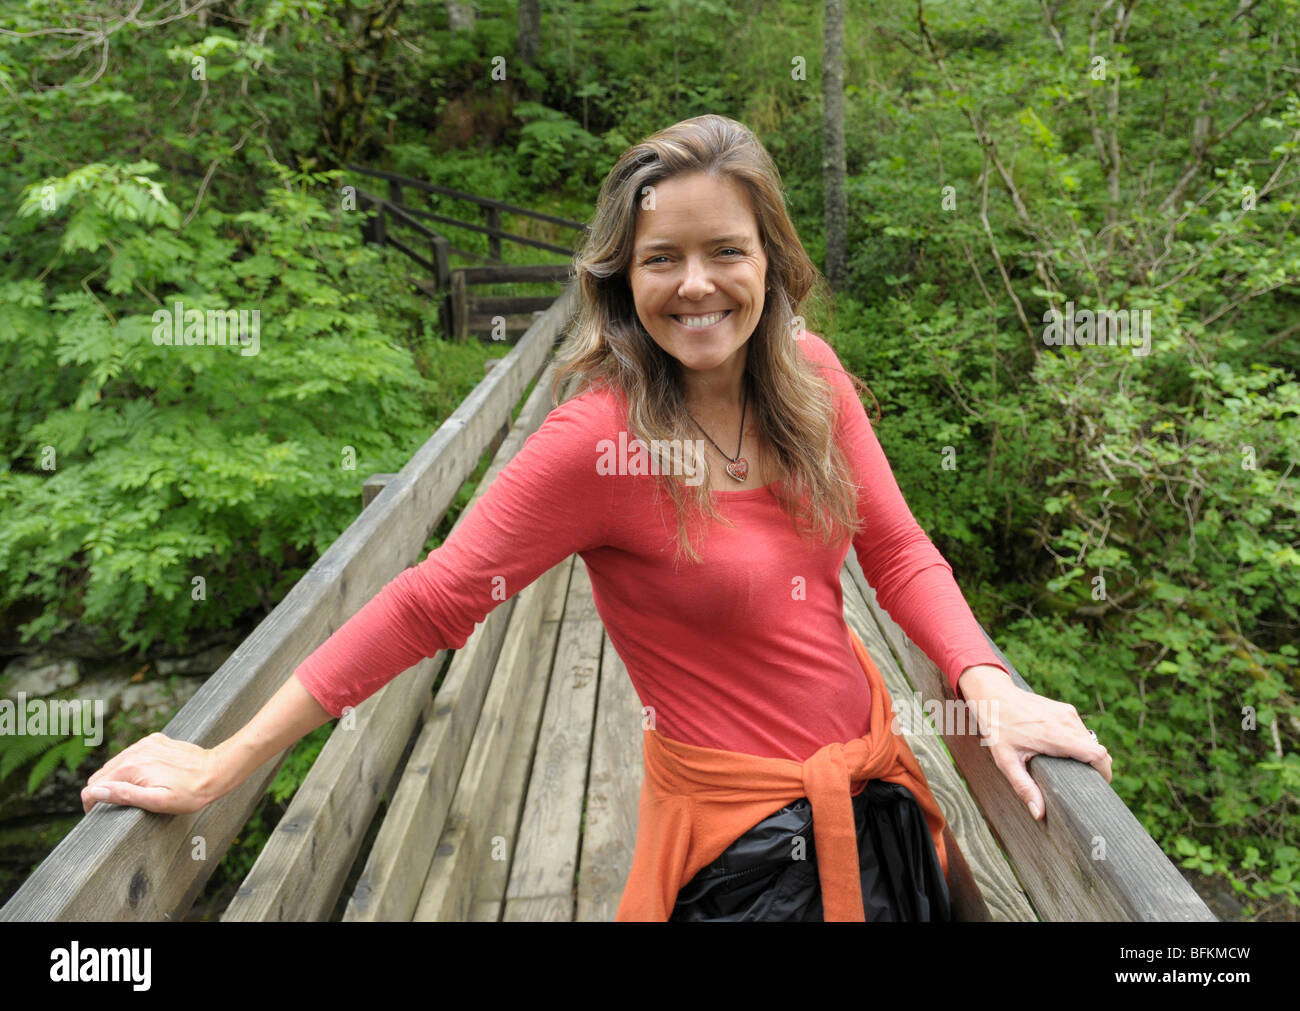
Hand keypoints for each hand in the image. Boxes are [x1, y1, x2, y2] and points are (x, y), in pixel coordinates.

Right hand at [81, 732, 223, 815]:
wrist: (216, 770)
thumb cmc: (190, 792)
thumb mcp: (157, 801)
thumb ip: (124, 795)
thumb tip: (95, 792)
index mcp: (131, 767)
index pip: (93, 785)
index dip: (91, 803)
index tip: (98, 815)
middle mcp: (134, 751)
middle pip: (102, 774)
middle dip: (103, 791)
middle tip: (114, 808)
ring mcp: (145, 743)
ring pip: (117, 763)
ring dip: (117, 778)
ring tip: (131, 793)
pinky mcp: (155, 741)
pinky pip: (134, 754)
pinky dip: (133, 766)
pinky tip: (147, 777)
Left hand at [957, 666, 1111, 821]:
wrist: (993, 695)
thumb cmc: (998, 728)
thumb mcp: (1007, 761)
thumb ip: (1024, 787)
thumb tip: (1038, 813)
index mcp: (1058, 736)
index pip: (1098, 755)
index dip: (1105, 773)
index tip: (1100, 786)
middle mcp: (1068, 722)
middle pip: (1098, 749)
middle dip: (1095, 767)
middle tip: (1081, 782)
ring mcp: (1068, 713)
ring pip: (1090, 739)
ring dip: (1086, 754)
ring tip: (1070, 767)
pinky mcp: (1064, 709)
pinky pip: (1080, 729)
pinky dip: (1078, 742)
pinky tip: (1062, 750)